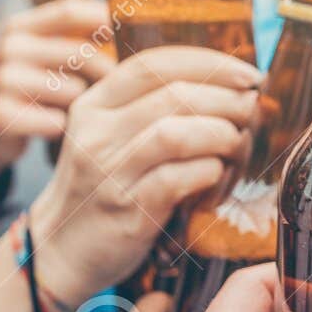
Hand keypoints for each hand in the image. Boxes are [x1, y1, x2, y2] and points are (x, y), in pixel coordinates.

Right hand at [0, 0, 115, 185]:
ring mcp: (0, 80)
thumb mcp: (43, 54)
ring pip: (71, 89)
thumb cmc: (29, 86)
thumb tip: (131, 27)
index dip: (104, 20)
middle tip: (120, 89)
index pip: (70, 11)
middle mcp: (8, 47)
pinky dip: (62, 126)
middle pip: (79, 52)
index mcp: (20, 26)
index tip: (128, 37)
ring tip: (81, 109)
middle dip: (106, 72)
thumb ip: (76, 38)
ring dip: (83, 104)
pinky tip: (59, 126)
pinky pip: (54, 120)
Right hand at [26, 46, 261, 306]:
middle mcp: (97, 134)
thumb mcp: (109, 138)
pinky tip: (218, 176)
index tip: (247, 73)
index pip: (152, 64)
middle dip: (227, 98)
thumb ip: (150, 109)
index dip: (208, 62)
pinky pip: (179, 179)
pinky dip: (210, 173)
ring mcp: (110, 173)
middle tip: (251, 111)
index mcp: (93, 105)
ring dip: (222, 133)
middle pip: (173, 95)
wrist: (60, 250)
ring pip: (177, 133)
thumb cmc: (101, 190)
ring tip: (238, 143)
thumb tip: (229, 87)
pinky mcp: (128, 211)